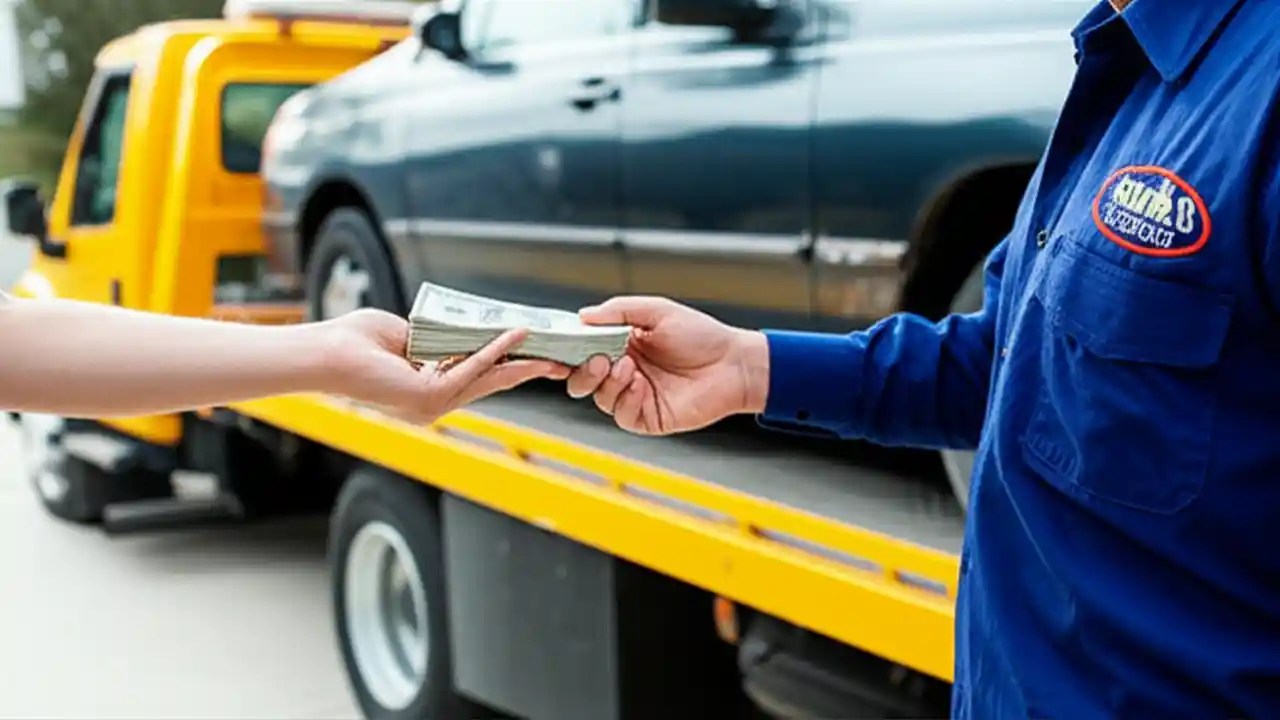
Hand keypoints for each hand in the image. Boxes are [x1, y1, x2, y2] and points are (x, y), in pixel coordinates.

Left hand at [319, 309, 569, 424]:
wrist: (327, 353)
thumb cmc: (354, 342)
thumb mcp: (408, 334)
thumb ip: (439, 338)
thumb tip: (466, 332)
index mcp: (425, 392)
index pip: (473, 378)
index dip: (503, 364)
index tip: (530, 354)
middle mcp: (431, 405)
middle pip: (488, 384)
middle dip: (524, 371)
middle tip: (555, 363)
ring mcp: (431, 405)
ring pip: (486, 380)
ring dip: (519, 362)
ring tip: (547, 352)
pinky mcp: (430, 397)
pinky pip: (472, 369)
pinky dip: (496, 350)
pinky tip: (516, 337)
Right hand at [566, 296, 768, 434]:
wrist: (734, 364)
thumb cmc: (702, 336)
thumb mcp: (658, 311)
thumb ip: (619, 311)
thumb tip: (583, 315)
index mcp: (621, 345)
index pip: (582, 351)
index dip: (567, 350)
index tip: (558, 346)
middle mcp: (624, 371)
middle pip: (582, 380)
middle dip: (581, 371)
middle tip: (595, 360)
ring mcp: (635, 395)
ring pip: (599, 398)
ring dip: (606, 383)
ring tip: (627, 367)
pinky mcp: (648, 417)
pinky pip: (623, 415)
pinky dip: (625, 399)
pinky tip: (639, 385)